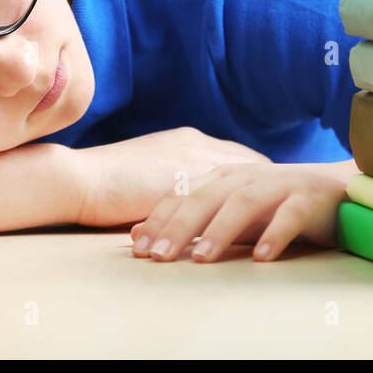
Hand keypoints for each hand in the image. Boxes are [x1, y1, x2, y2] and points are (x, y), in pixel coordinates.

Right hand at [74, 127, 271, 227]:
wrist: (79, 179)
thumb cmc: (105, 181)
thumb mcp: (146, 174)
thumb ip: (171, 181)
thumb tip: (187, 198)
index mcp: (186, 141)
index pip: (236, 157)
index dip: (256, 175)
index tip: (274, 189)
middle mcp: (195, 146)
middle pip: (248, 164)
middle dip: (270, 184)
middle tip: (293, 202)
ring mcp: (191, 162)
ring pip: (241, 180)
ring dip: (261, 200)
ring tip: (284, 220)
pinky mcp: (183, 182)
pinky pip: (224, 199)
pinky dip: (242, 213)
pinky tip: (258, 231)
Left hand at [129, 162, 347, 262]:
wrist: (336, 188)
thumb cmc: (274, 205)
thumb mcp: (227, 212)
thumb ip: (188, 221)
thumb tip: (136, 235)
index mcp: (222, 177)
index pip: (183, 197)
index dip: (159, 221)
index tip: (137, 250)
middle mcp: (246, 177)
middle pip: (206, 198)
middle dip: (179, 227)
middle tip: (159, 257)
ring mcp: (278, 185)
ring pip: (243, 204)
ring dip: (220, 231)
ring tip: (202, 258)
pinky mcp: (308, 198)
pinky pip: (289, 216)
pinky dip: (275, 235)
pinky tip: (262, 258)